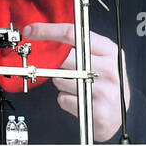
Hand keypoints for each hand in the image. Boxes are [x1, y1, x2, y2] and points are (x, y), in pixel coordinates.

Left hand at [22, 23, 130, 140]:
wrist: (116, 114)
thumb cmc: (103, 81)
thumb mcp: (99, 57)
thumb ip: (77, 44)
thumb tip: (40, 33)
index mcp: (110, 50)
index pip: (72, 33)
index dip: (46, 31)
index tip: (29, 31)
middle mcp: (110, 68)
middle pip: (63, 57)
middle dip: (54, 62)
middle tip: (60, 67)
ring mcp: (105, 90)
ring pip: (59, 79)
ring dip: (60, 82)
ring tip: (76, 86)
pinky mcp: (97, 109)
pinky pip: (63, 98)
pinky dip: (64, 99)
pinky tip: (78, 99)